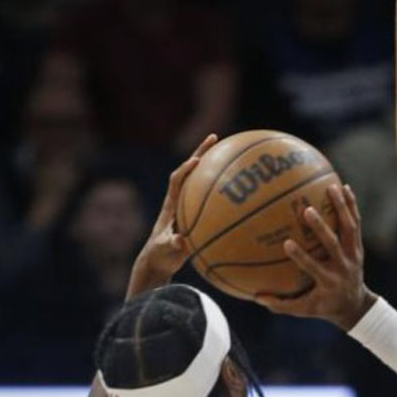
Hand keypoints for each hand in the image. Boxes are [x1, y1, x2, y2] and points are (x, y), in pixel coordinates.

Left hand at [132, 134, 217, 280]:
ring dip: (213, 163)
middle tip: (215, 137)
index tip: (197, 160)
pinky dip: (222, 186)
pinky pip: (211, 194)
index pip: (177, 180)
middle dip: (202, 153)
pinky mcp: (195, 212)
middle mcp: (179, 199)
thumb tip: (181, 241)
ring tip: (229, 149)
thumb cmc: (160, 255)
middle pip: (190, 170)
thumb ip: (173, 245)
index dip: (186, 170)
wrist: (157, 260)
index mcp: (171, 205)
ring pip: (201, 179)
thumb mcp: (166, 251)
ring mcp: (187, 204)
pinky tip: (239, 183)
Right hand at [256, 184, 376, 330]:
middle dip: (321, 228)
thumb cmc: (324, 306)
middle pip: (334, 245)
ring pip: (350, 229)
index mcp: (328, 282)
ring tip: (332, 187)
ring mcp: (353, 255)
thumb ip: (281, 305)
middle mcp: (343, 267)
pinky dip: (352, 206)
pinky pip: (356, 224)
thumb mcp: (304, 310)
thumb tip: (255, 297)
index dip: (302, 256)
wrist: (356, 305)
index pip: (314, 268)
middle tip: (307, 210)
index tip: (287, 243)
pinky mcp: (358, 246)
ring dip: (342, 208)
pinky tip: (344, 187)